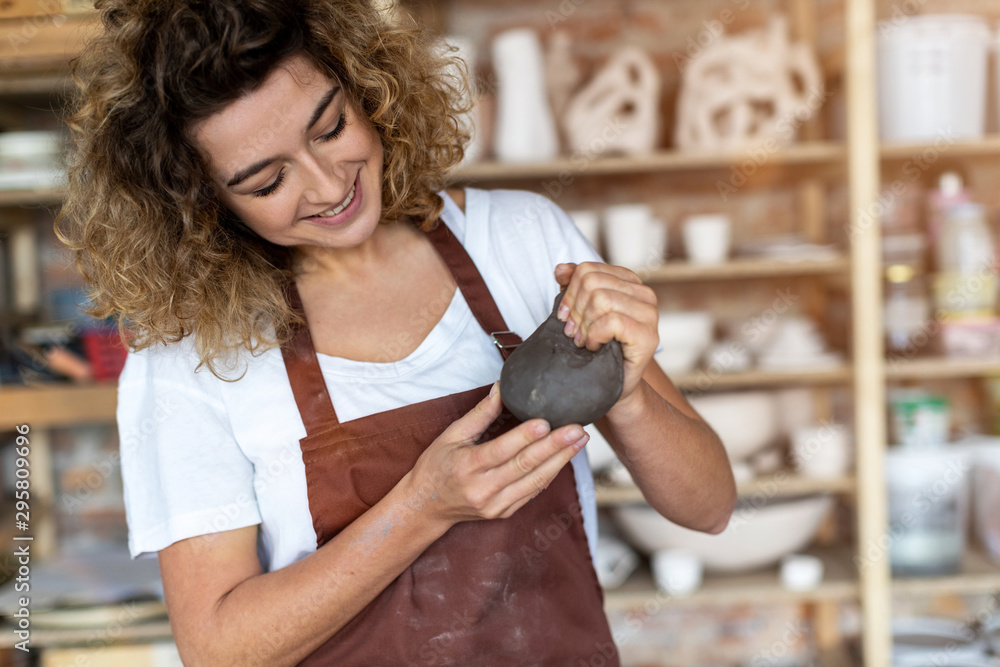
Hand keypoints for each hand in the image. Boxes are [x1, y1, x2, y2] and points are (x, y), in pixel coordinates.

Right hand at [408, 382, 589, 525]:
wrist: (426, 506)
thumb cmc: (436, 466)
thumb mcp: (451, 435)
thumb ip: (479, 414)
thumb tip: (502, 388)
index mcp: (468, 466)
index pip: (503, 450)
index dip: (526, 436)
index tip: (547, 422)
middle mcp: (483, 489)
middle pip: (525, 466)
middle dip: (555, 447)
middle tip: (578, 430)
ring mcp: (495, 504)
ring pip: (535, 482)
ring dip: (561, 460)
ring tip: (580, 441)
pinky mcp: (504, 513)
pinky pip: (532, 493)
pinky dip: (550, 475)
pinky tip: (564, 458)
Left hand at [553, 262, 658, 406]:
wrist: (612, 386)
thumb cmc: (597, 348)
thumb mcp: (581, 312)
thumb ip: (574, 287)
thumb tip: (560, 269)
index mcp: (629, 282)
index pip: (587, 269)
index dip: (569, 292)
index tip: (564, 315)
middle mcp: (644, 294)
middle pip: (592, 283)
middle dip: (575, 310)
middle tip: (572, 332)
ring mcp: (650, 314)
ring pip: (602, 299)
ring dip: (584, 325)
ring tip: (582, 340)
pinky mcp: (649, 336)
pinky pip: (612, 322)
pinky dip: (595, 336)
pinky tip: (593, 347)